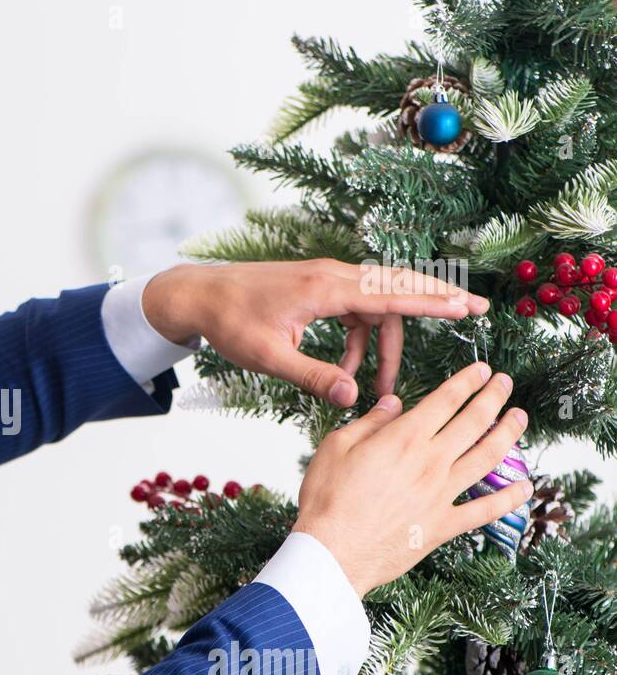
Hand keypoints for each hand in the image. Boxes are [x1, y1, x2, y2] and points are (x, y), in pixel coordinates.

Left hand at [141, 258, 489, 405]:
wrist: (199, 295)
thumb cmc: (230, 324)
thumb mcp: (269, 358)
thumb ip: (314, 377)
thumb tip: (354, 398)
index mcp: (325, 288)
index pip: (392, 292)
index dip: (434, 301)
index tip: (470, 306)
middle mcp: (332, 275)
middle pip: (397, 286)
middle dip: (434, 302)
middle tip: (474, 312)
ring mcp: (325, 279)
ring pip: (376, 304)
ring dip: (384, 344)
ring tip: (381, 388)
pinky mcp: (317, 287)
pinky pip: (355, 310)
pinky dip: (360, 339)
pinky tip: (348, 372)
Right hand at [290, 362, 531, 597]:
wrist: (331, 551)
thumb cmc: (326, 500)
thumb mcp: (335, 447)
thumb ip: (369, 423)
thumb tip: (392, 405)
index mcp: (404, 438)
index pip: (446, 400)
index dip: (468, 381)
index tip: (482, 370)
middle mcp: (430, 462)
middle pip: (474, 421)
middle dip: (494, 397)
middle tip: (506, 384)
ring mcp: (442, 494)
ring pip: (488, 457)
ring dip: (508, 434)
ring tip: (519, 418)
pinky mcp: (443, 525)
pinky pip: (486, 509)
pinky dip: (509, 498)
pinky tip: (524, 487)